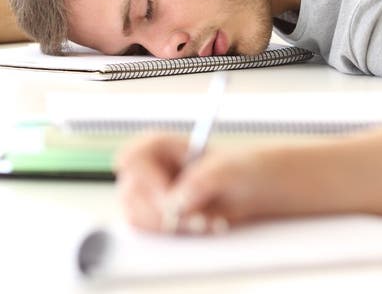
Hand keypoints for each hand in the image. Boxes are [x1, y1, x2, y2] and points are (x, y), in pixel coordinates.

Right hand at [115, 133, 282, 234]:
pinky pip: (150, 231)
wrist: (250, 189)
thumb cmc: (238, 169)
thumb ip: (199, 181)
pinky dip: (175, 234)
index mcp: (160, 145)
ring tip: (206, 221)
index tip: (169, 197)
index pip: (132, 157)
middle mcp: (149, 168)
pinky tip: (201, 226)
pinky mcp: (154, 216)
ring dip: (172, 226)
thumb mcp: (227, 170)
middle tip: (196, 219)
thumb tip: (175, 202)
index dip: (145, 178)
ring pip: (137, 216)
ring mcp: (148, 194)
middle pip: (131, 192)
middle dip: (163, 211)